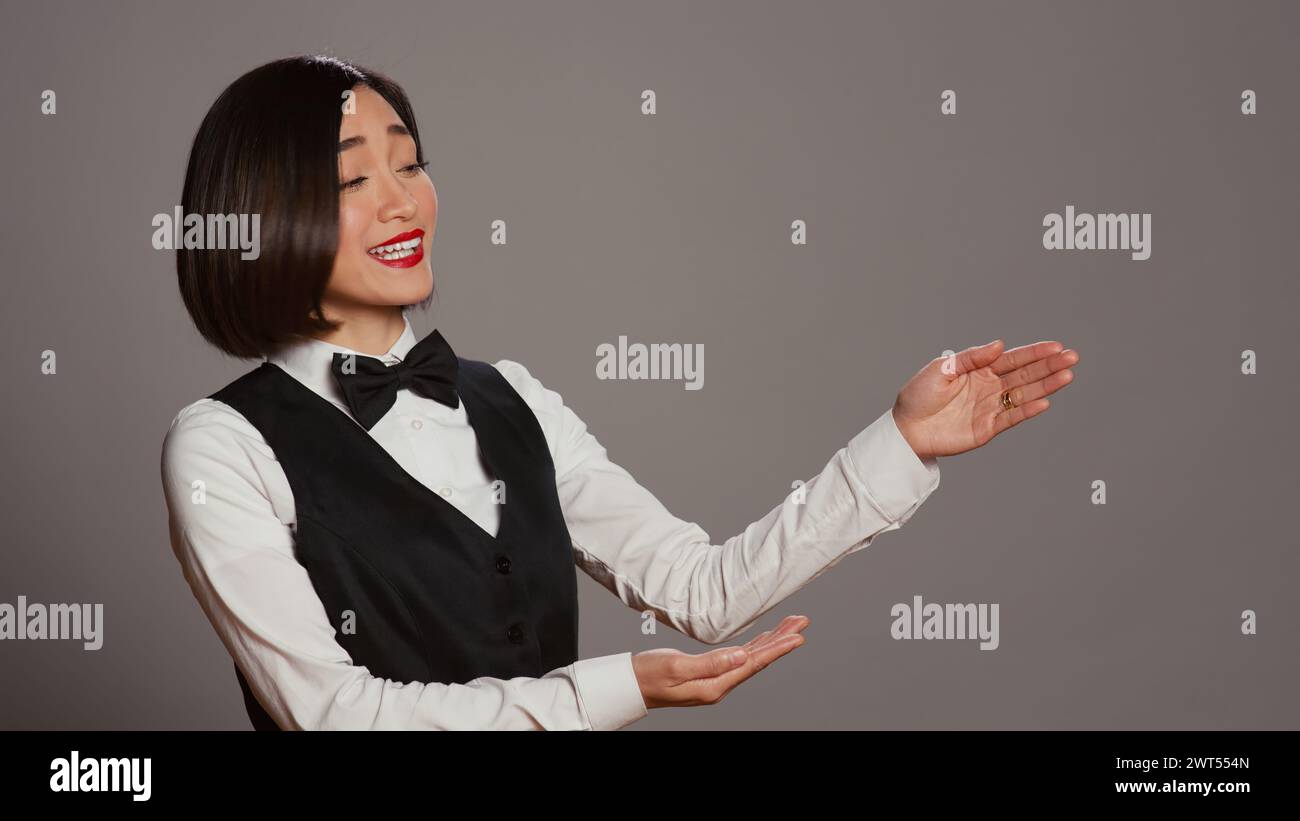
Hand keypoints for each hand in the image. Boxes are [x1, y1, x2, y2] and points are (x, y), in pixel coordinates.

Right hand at [632, 615, 809, 708]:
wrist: (630, 685)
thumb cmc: (648, 675)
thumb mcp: (676, 666)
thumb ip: (710, 663)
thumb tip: (741, 656)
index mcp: (715, 685)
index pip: (753, 663)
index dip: (777, 648)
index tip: (798, 636)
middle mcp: (719, 684)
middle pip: (758, 659)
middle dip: (781, 640)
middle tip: (802, 622)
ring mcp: (715, 679)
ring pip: (751, 657)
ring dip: (771, 641)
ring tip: (791, 626)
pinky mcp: (708, 672)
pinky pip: (740, 658)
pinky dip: (755, 645)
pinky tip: (763, 640)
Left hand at [891, 339, 1079, 459]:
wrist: (905, 428)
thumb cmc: (919, 395)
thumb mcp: (941, 369)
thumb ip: (971, 358)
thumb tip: (999, 345)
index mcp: (979, 370)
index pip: (1013, 359)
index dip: (1034, 353)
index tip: (1056, 347)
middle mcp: (990, 387)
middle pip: (1025, 375)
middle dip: (1048, 366)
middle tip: (1072, 357)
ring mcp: (991, 408)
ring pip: (1024, 394)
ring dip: (1046, 386)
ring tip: (1067, 376)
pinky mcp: (987, 428)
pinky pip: (1011, 418)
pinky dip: (1027, 410)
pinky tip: (1045, 402)